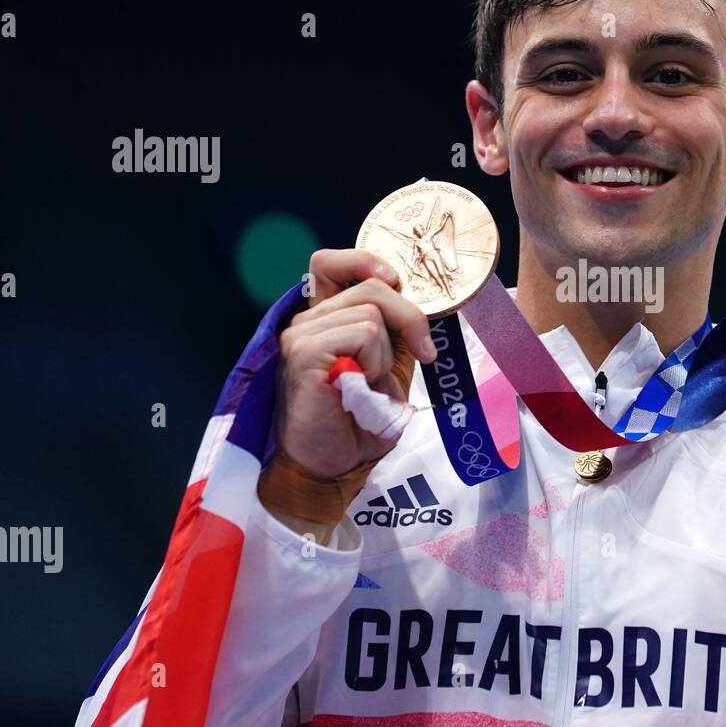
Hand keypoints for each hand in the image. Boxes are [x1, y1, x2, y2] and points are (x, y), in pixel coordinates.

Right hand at [273, 249, 436, 481]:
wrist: (333, 465)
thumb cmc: (358, 420)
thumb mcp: (388, 367)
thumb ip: (395, 332)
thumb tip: (418, 303)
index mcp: (324, 320)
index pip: (330, 263)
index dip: (365, 261)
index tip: (397, 282)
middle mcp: (307, 322)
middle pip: (370, 285)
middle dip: (410, 317)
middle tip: (425, 351)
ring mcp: (301, 336)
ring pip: (371, 312)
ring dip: (385, 354)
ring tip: (368, 385)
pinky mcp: (304, 354)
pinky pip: (363, 333)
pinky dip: (374, 362)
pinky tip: (358, 387)